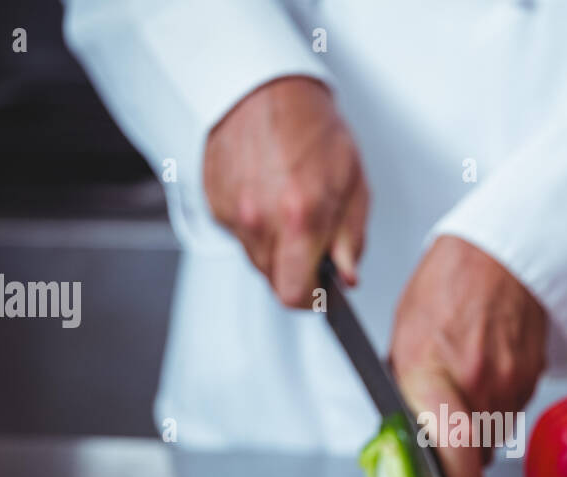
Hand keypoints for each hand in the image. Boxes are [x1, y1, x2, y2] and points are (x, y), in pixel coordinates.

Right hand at [204, 77, 367, 305]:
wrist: (263, 88)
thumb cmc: (311, 127)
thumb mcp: (353, 182)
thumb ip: (351, 238)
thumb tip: (347, 276)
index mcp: (301, 218)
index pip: (295, 295)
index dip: (311, 298)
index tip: (321, 288)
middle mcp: (261, 220)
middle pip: (274, 281)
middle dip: (295, 269)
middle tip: (310, 238)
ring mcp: (232, 213)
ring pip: (255, 258)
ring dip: (274, 247)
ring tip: (288, 207)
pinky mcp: (213, 204)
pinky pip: (238, 234)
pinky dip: (253, 225)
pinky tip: (266, 194)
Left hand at [390, 236, 546, 476]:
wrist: (498, 255)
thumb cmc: (445, 288)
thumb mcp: (403, 340)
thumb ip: (407, 393)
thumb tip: (408, 437)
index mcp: (433, 377)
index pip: (453, 456)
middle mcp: (477, 386)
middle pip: (475, 454)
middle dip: (461, 455)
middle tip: (445, 435)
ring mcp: (509, 384)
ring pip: (495, 434)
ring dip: (479, 426)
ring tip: (465, 386)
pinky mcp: (532, 379)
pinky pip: (511, 410)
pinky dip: (497, 403)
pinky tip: (485, 372)